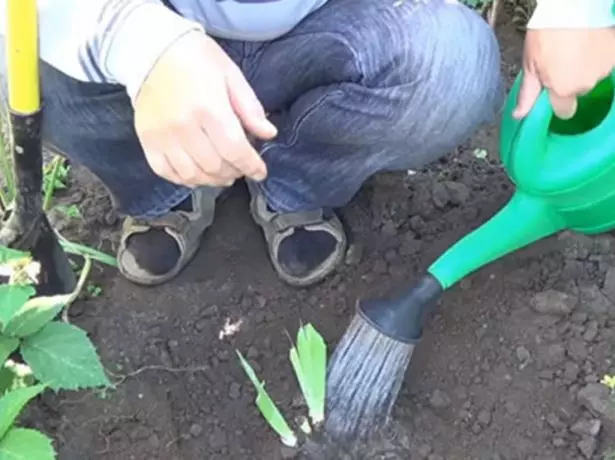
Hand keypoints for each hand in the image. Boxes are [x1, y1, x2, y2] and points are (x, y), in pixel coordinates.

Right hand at [134, 31, 276, 186]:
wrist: (153, 49)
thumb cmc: (195, 59)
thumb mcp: (231, 75)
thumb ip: (250, 108)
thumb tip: (268, 133)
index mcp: (208, 108)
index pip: (235, 150)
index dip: (251, 166)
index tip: (259, 172)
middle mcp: (183, 126)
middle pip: (215, 166)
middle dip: (234, 172)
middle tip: (240, 168)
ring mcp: (162, 136)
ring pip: (192, 174)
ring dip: (212, 180)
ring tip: (222, 174)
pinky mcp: (147, 140)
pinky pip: (165, 172)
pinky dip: (184, 179)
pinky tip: (197, 173)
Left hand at [513, 28, 614, 119]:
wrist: (570, 6)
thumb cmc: (545, 34)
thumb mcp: (530, 64)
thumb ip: (528, 93)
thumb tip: (519, 115)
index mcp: (563, 90)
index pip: (564, 111)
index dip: (557, 102)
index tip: (551, 89)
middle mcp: (586, 84)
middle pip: (577, 91)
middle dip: (568, 81)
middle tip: (559, 61)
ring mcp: (603, 69)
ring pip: (591, 76)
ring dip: (583, 68)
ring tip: (573, 49)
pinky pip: (604, 63)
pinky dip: (596, 57)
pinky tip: (587, 44)